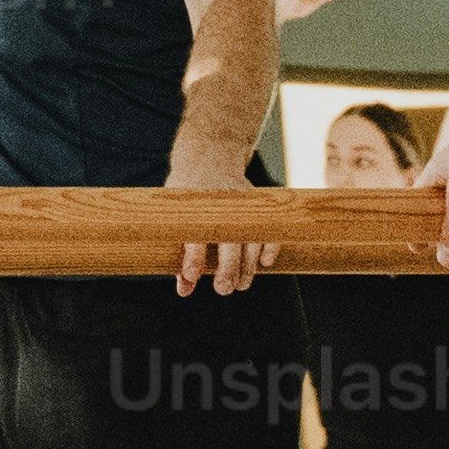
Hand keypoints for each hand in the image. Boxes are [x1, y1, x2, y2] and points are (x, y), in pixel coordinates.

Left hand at [169, 128, 277, 300]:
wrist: (209, 158)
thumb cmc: (188, 199)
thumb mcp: (177, 219)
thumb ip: (182, 256)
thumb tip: (184, 291)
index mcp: (193, 209)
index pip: (194, 237)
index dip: (192, 258)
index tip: (191, 277)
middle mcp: (218, 206)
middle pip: (227, 242)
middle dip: (227, 269)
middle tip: (223, 290)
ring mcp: (240, 204)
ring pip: (250, 238)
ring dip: (248, 265)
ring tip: (242, 285)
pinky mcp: (256, 204)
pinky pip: (268, 226)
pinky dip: (270, 244)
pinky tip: (266, 263)